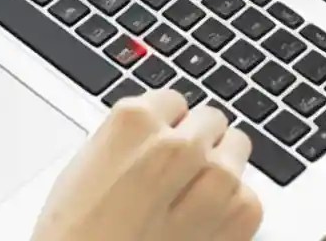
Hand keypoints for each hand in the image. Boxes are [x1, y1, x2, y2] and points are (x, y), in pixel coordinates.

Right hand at [33, 90, 262, 240]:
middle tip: (176, 175)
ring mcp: (213, 179)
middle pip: (210, 118)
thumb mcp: (85, 170)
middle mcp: (177, 144)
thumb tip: (154, 129)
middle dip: (197, 141)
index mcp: (134, 122)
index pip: (172, 99)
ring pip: (238, 146)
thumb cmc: (76, 239)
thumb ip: (127, 140)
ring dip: (220, 167)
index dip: (165, 126)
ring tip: (190, 199)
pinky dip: (232, 208)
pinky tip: (201, 225)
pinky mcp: (239, 217)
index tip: (158, 145)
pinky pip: (248, 194)